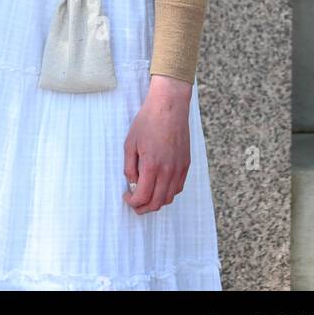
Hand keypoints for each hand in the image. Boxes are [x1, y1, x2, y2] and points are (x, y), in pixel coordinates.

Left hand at [122, 76, 191, 213]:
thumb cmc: (147, 121)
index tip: (127, 197)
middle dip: (144, 208)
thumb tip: (132, 182)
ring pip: (169, 197)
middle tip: (135, 204)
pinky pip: (178, 187)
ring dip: (157, 202)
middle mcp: (168, 170)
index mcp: (152, 165)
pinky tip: (159, 186)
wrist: (169, 106)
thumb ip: (130, 166)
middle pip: (157, 202)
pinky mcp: (186, 164)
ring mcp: (179, 168)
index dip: (133, 202)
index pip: (143, 196)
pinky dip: (168, 192)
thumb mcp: (130, 142)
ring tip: (146, 196)